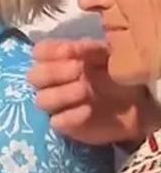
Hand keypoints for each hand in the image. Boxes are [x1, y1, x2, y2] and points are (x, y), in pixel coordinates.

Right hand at [28, 39, 160, 144]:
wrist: (139, 103)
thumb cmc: (118, 73)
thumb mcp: (109, 54)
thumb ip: (91, 49)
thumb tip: (77, 47)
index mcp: (59, 60)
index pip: (39, 52)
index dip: (51, 51)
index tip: (72, 51)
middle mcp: (52, 82)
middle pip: (34, 76)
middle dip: (54, 72)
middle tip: (78, 70)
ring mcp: (57, 105)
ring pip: (42, 100)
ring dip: (62, 93)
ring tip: (85, 90)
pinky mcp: (66, 125)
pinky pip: (57, 122)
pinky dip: (70, 116)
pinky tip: (88, 110)